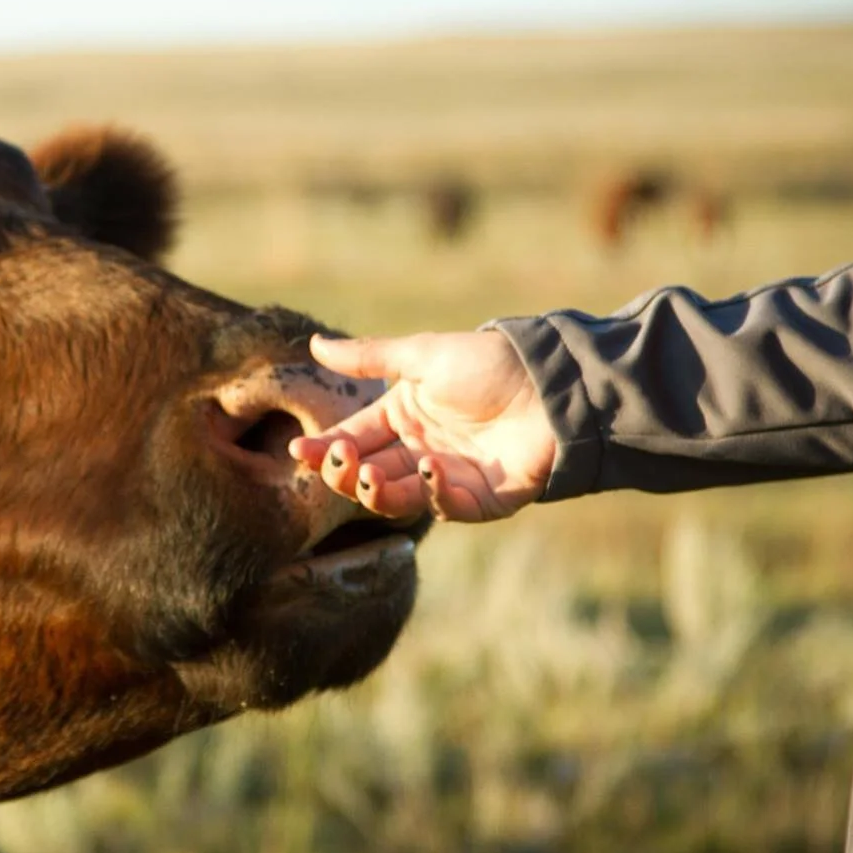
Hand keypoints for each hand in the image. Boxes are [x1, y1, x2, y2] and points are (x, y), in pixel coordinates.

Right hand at [289, 330, 557, 522]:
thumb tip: (314, 346)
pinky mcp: (483, 500)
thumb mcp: (422, 355)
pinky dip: (433, 492)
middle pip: (368, 475)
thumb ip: (369, 357)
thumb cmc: (489, 363)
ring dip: (378, 491)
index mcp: (403, 418)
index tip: (299, 450)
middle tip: (339, 461)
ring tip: (370, 475)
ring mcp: (449, 478)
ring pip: (399, 499)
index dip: (325, 448)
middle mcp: (419, 451)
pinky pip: (448, 506)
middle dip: (345, 474)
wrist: (553, 382)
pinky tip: (428, 469)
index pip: (353, 438)